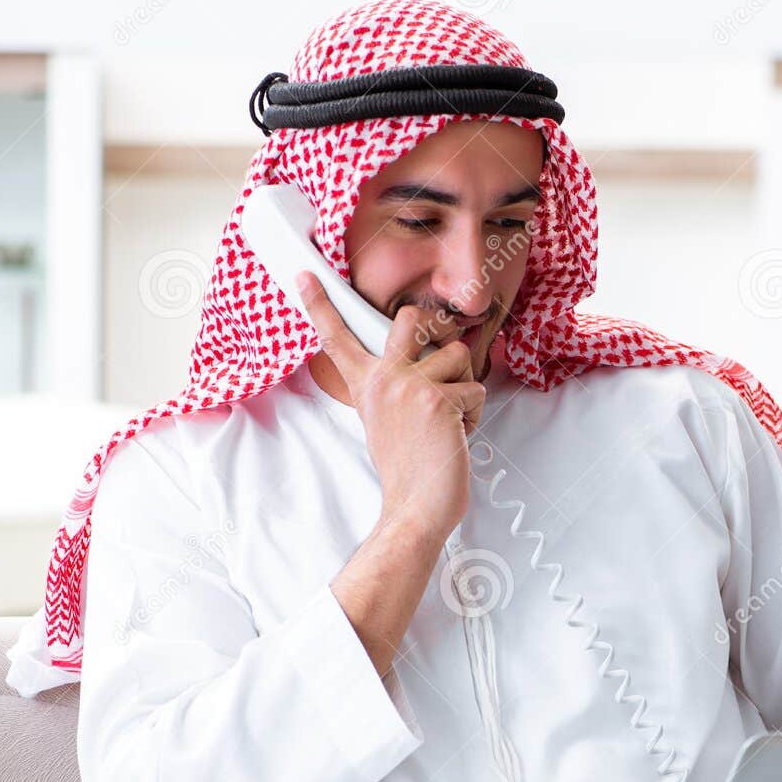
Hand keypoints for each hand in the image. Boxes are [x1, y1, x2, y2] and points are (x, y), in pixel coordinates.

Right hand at [296, 271, 485, 546]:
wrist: (415, 507)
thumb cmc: (409, 468)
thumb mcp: (384, 419)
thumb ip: (393, 387)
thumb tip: (426, 359)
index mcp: (366, 384)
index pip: (338, 338)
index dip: (320, 304)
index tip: (306, 274)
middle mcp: (383, 380)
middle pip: (413, 318)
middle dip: (438, 328)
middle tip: (443, 354)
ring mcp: (409, 387)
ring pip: (459, 355)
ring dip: (465, 386)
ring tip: (449, 419)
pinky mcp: (438, 400)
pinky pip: (476, 390)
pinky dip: (475, 415)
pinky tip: (457, 436)